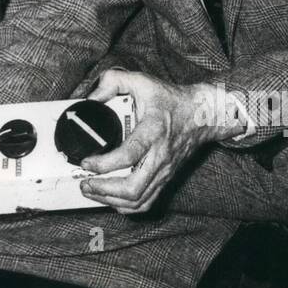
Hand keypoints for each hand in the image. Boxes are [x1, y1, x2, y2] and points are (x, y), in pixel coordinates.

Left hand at [79, 69, 243, 214]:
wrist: (202, 115)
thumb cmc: (171, 100)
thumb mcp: (142, 81)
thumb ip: (113, 81)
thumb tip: (91, 98)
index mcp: (153, 131)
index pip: (128, 155)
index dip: (104, 163)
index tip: (86, 162)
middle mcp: (159, 156)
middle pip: (133, 188)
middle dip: (103, 190)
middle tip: (85, 184)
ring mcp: (163, 171)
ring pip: (138, 200)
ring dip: (111, 200)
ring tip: (92, 192)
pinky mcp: (165, 178)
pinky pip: (146, 202)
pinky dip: (126, 206)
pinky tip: (111, 199)